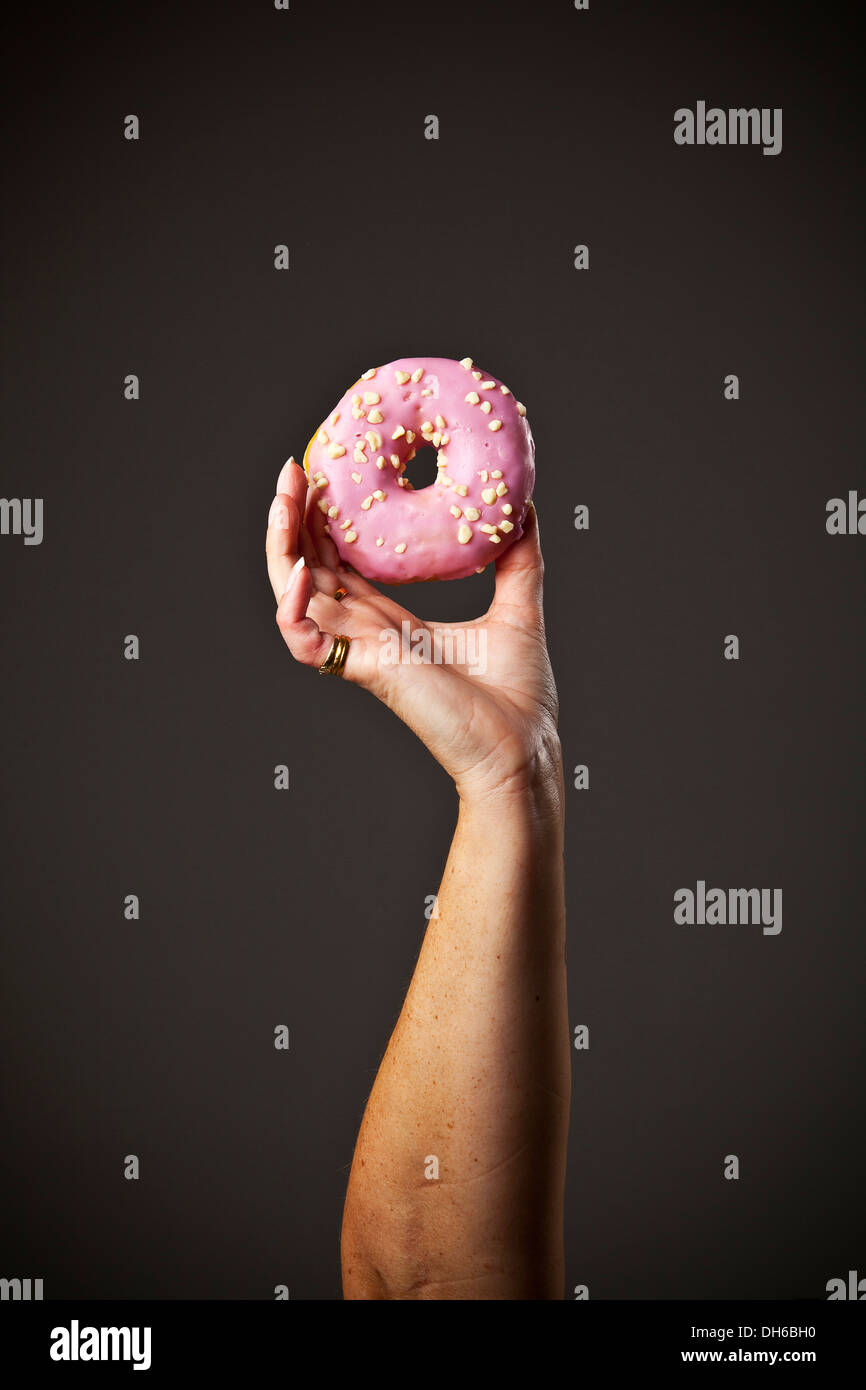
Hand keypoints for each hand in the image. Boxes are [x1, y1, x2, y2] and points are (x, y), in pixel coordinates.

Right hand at [265, 459, 560, 807]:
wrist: (523, 750)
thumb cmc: (518, 697)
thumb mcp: (519, 608)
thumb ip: (518, 558)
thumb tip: (525, 507)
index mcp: (394, 624)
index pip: (341, 565)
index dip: (326, 523)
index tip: (326, 474)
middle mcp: (368, 636)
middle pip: (308, 570)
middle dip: (294, 519)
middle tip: (294, 470)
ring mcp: (361, 654)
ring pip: (294, 596)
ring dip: (281, 546)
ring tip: (284, 498)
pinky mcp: (365, 672)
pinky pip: (304, 639)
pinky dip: (292, 606)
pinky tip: (300, 571)